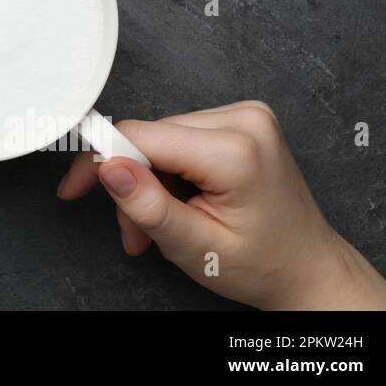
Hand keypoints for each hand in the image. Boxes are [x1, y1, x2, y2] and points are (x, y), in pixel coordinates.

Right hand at [58, 101, 385, 309]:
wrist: (309, 269)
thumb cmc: (265, 265)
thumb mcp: (197, 247)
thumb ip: (148, 206)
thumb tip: (108, 166)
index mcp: (237, 150)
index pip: (142, 136)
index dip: (101, 160)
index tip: (76, 187)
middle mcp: (244, 120)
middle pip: (149, 139)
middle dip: (132, 185)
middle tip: (136, 231)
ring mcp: (245, 116)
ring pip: (160, 139)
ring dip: (149, 182)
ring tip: (161, 225)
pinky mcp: (240, 122)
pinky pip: (179, 137)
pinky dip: (169, 172)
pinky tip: (179, 200)